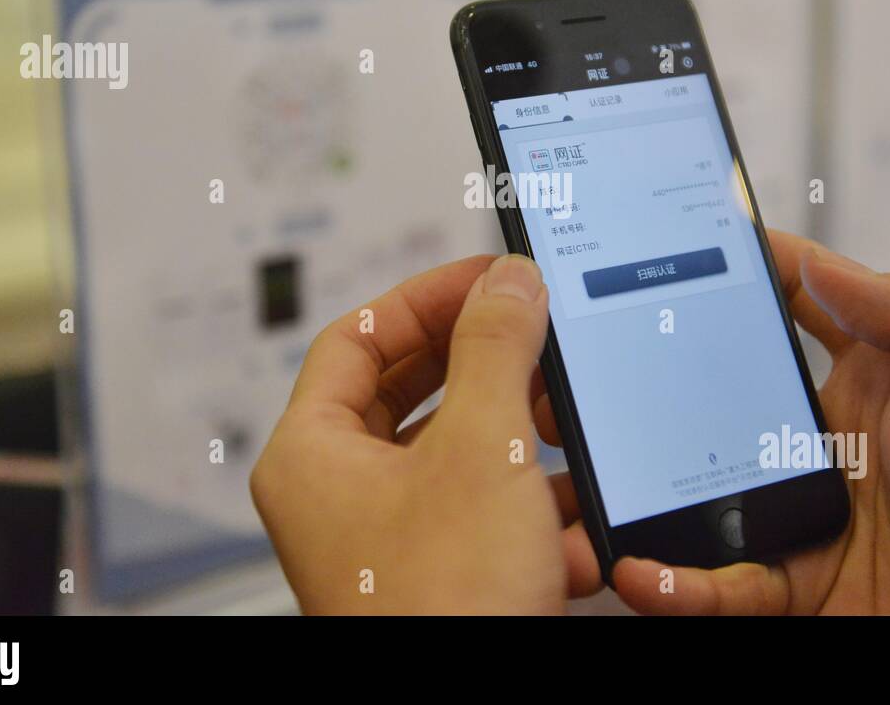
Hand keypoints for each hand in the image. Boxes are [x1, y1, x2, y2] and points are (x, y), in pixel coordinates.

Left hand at [251, 254, 600, 613]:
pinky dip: (533, 512)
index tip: (490, 279)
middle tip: (538, 336)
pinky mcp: (440, 579)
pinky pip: (485, 517)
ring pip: (460, 457)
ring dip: (523, 444)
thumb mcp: (483, 448)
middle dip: (488, 370)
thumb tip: (507, 280)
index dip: (427, 298)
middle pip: (413, 395)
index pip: (359, 337)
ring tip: (567, 434)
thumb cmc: (443, 609)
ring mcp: (388, 543)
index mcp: (314, 455)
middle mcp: (340, 497)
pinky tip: (575, 528)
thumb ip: (496, 348)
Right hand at [603, 230, 889, 614]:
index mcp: (869, 383)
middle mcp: (821, 440)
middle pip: (720, 393)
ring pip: (697, 485)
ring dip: (640, 480)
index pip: (791, 308)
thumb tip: (821, 259)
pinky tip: (639, 571)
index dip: (740, 271)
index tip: (679, 241)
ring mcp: (797, 511)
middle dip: (653, 376)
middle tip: (590, 360)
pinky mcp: (787, 585)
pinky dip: (674, 582)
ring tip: (586, 469)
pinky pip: (718, 582)